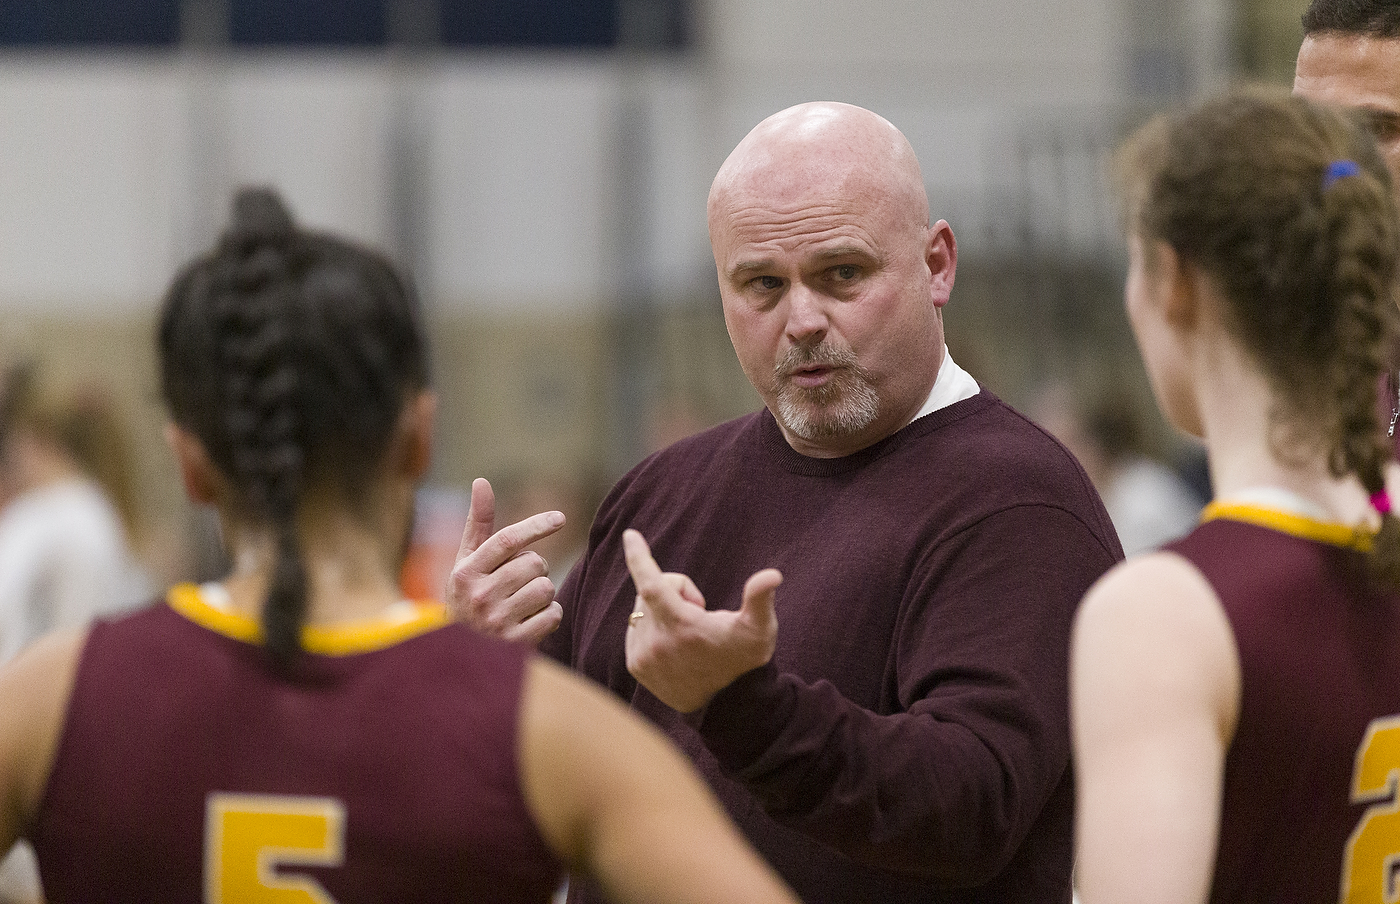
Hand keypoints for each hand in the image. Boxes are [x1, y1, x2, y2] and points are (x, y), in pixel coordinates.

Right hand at [446, 477, 565, 643]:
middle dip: (535, 567)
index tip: (560, 518)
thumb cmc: (469, 594)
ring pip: (546, 588)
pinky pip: (553, 615)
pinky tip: (531, 620)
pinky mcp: (515, 644)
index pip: (507, 541)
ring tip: (522, 601)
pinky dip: (550, 614)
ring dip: (543, 592)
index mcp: (466, 572)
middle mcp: (479, 596)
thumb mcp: (468, 560)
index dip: (536, 526)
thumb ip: (478, 523)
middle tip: (518, 580)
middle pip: (534, 563)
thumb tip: (481, 481)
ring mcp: (496, 622)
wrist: (461, 651)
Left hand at [622, 528, 780, 712]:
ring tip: (688, 633)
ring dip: (662, 610)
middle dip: (674, 590)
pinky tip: (675, 644)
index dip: (639, 558)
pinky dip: (652, 627)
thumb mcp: (758, 629)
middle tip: (700, 611)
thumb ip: (760, 599)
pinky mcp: (636, 666)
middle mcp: (656, 642)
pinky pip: (635, 628)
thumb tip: (772, 575)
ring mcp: (643, 655)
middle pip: (651, 591)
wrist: (727, 706)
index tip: (630, 535)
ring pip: (641, 610)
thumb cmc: (744, 661)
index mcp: (682, 626)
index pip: (652, 584)